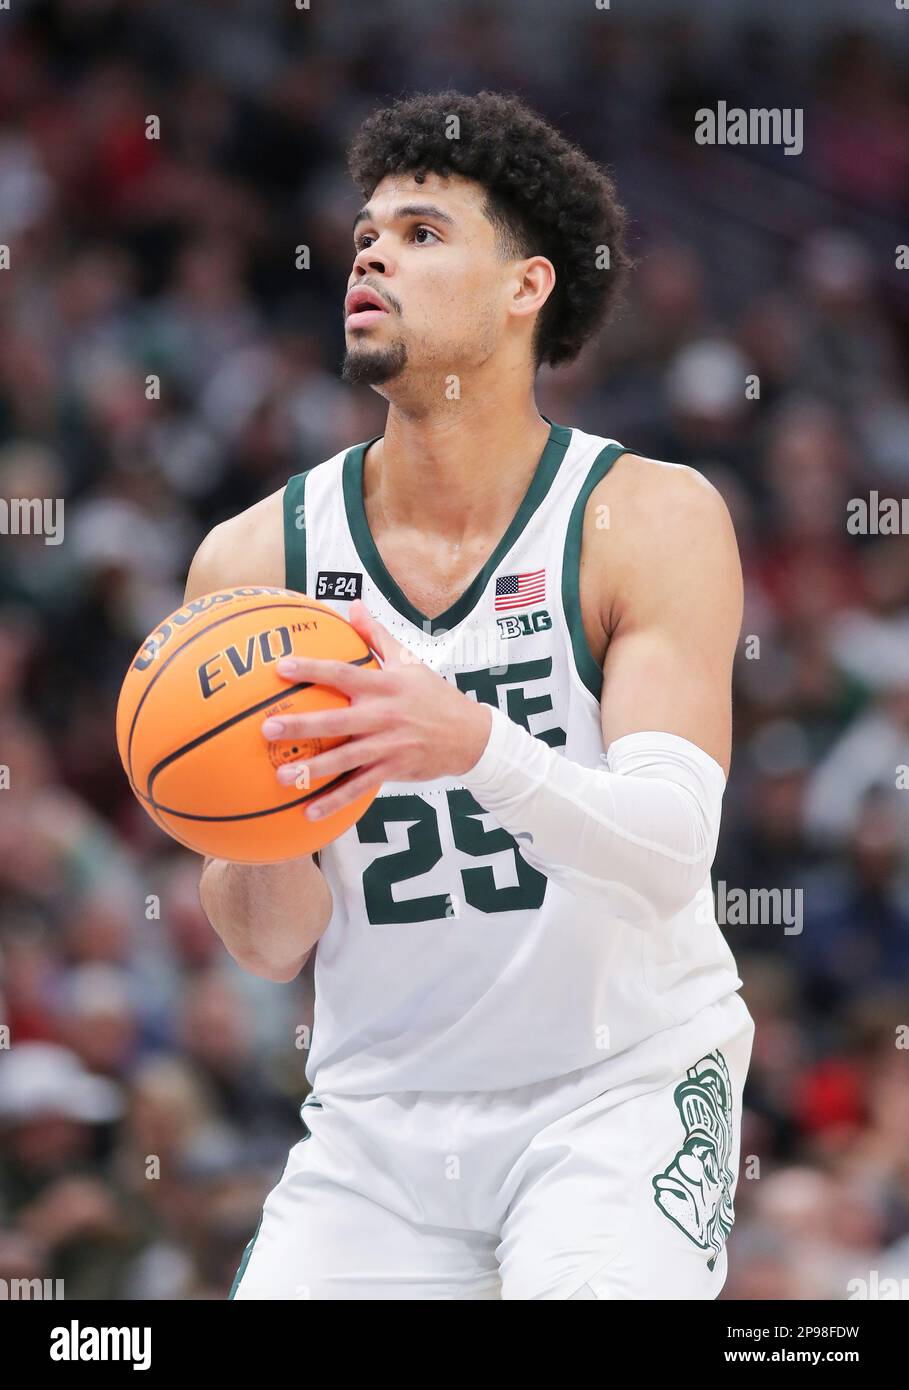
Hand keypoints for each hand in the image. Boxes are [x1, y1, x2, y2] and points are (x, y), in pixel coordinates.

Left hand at [261, 599, 491, 818]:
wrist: (470, 736)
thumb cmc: (434, 696)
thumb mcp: (409, 661)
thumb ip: (376, 635)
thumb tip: (353, 605)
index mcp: (385, 685)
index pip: (343, 674)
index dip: (312, 669)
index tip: (281, 667)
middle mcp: (384, 715)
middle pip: (337, 720)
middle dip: (301, 725)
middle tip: (268, 729)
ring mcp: (388, 745)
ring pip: (345, 759)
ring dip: (312, 769)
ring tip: (280, 776)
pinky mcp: (393, 770)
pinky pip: (360, 787)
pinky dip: (335, 801)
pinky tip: (309, 811)